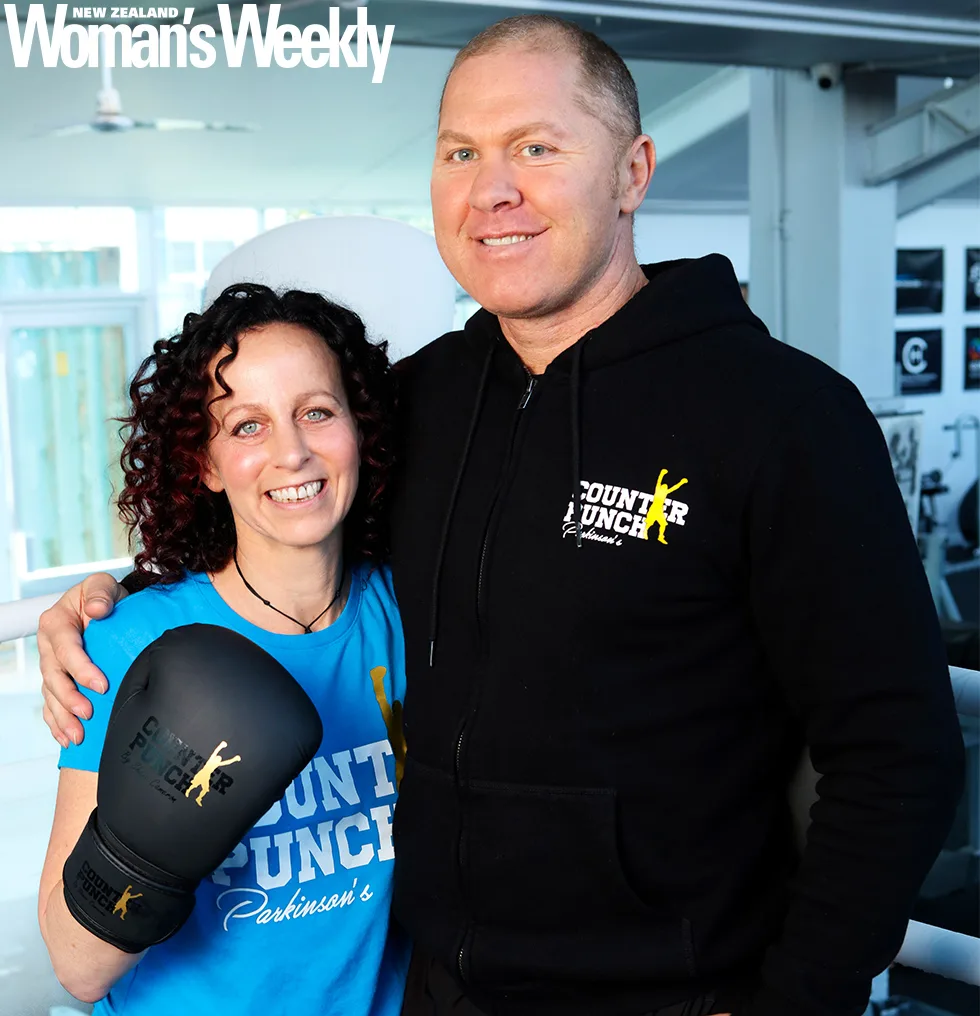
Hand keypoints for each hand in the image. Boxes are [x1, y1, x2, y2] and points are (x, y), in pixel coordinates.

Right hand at [38, 573, 126, 747]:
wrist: (106, 606)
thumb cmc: (103, 595)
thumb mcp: (103, 584)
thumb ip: (100, 593)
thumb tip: (97, 609)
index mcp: (56, 622)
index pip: (66, 649)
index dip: (81, 669)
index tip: (101, 685)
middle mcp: (49, 646)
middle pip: (53, 677)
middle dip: (69, 698)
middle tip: (88, 713)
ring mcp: (51, 664)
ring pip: (51, 694)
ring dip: (62, 717)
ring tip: (76, 735)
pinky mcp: (58, 678)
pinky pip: (51, 703)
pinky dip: (56, 722)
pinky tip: (66, 737)